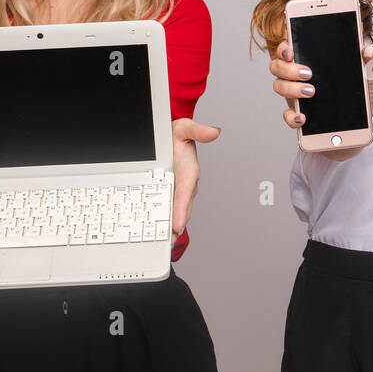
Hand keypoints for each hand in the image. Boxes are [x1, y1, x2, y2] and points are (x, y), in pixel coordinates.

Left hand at [171, 118, 221, 247]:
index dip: (182, 209)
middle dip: (176, 225)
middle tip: (169, 241)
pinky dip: (164, 223)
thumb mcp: (183, 128)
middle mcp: (185, 185)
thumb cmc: (174, 135)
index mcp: (188, 171)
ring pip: (174, 212)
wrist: (166, 138)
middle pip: (181, 208)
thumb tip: (214, 132)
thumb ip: (196, 130)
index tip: (178, 224)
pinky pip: (167, 210)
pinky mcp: (168, 195)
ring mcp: (176, 191)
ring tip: (164, 243)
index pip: (185, 192)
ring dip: (170, 229)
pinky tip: (159, 235)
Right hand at [269, 40, 372, 129]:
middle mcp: (298, 75)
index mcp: (311, 60)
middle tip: (308, 74)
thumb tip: (370, 50)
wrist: (360, 122)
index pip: (289, 48)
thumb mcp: (366, 74)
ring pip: (279, 87)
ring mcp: (296, 94)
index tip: (290, 51)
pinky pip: (288, 115)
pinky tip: (303, 118)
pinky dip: (292, 117)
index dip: (284, 47)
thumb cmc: (359, 93)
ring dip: (291, 89)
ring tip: (311, 92)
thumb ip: (368, 59)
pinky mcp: (299, 114)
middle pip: (278, 66)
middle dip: (289, 69)